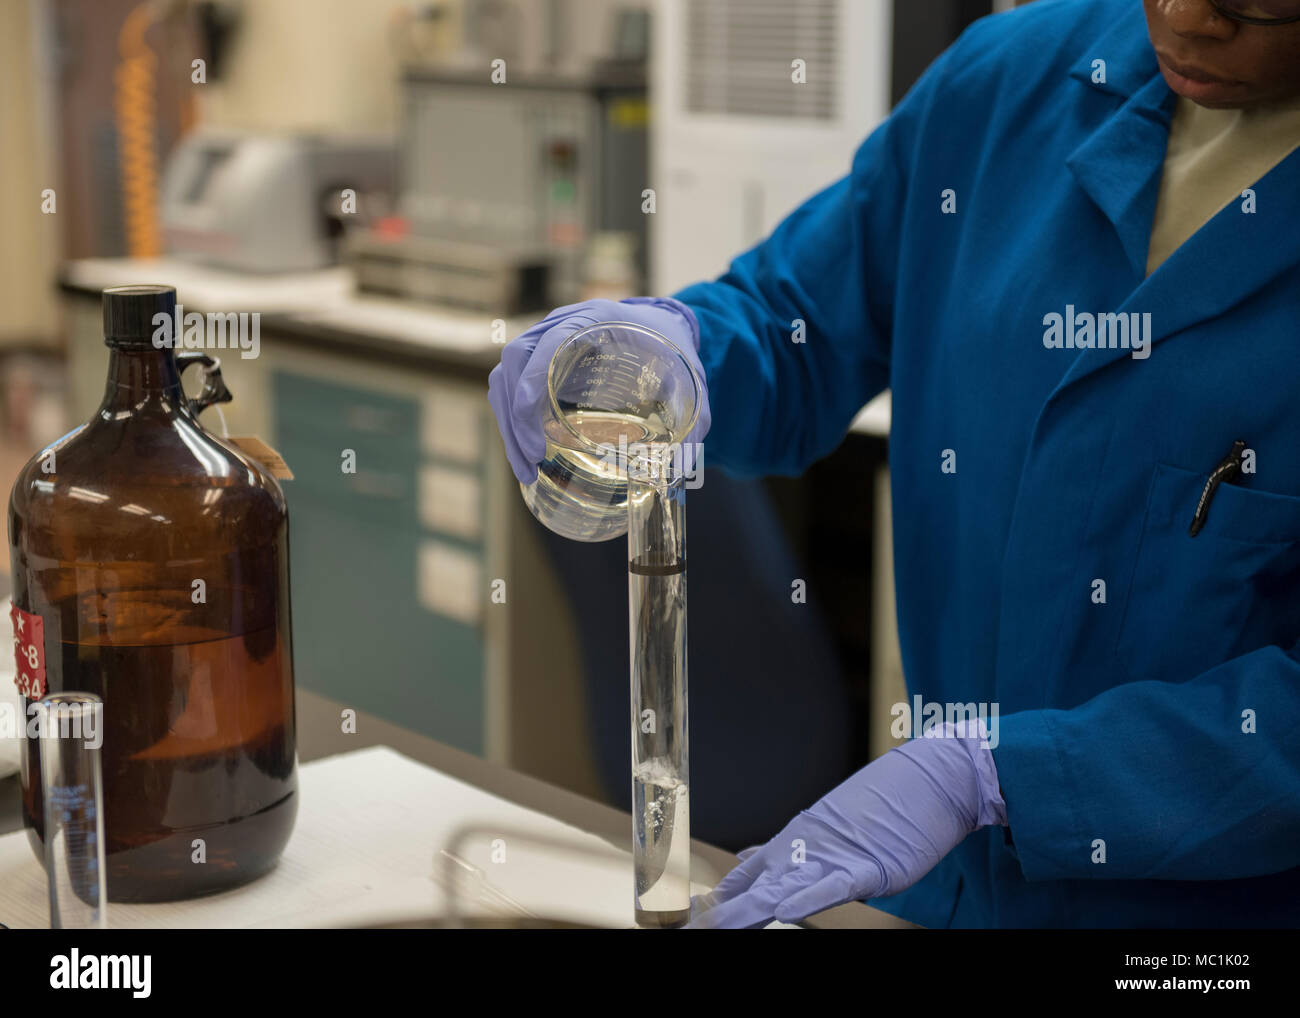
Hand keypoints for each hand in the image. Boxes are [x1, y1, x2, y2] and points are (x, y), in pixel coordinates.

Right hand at [487, 297, 709, 484]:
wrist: (665, 326)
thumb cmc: (675, 349)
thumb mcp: (691, 381)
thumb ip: (694, 422)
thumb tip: (681, 472)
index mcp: (593, 318)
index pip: (544, 344)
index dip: (529, 388)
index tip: (536, 437)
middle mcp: (560, 324)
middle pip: (512, 363)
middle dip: (513, 419)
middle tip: (530, 463)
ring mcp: (546, 340)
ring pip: (505, 378)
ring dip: (508, 425)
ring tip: (526, 469)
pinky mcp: (542, 361)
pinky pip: (513, 386)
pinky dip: (514, 420)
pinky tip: (529, 452)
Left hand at [689, 721, 1006, 927]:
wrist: (936, 775)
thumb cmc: (892, 802)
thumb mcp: (838, 825)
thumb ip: (799, 845)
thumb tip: (757, 855)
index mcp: (800, 838)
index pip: (749, 873)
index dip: (723, 894)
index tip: (695, 911)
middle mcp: (808, 847)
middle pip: (756, 885)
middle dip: (724, 910)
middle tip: (691, 924)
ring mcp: (836, 855)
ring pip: (783, 889)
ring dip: (749, 910)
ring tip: (718, 925)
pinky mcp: (870, 866)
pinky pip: (832, 886)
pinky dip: (807, 897)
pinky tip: (782, 908)